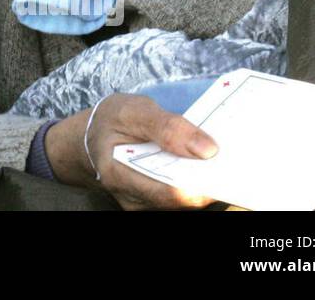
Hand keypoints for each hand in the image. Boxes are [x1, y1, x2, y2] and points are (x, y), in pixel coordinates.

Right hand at [44, 94, 218, 209]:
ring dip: (201, 179)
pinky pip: (180, 197)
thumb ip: (167, 127)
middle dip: (206, 179)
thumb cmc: (109, 121)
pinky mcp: (153, 203)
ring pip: (184, 200)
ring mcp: (143, 204)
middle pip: (182, 200)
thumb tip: (208, 149)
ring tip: (214, 156)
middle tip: (228, 157)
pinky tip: (201, 163)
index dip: (203, 182)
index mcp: (119, 174)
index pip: (171, 193)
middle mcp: (132, 199)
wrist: (86, 139)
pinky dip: (194, 180)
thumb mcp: (131, 110)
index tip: (226, 163)